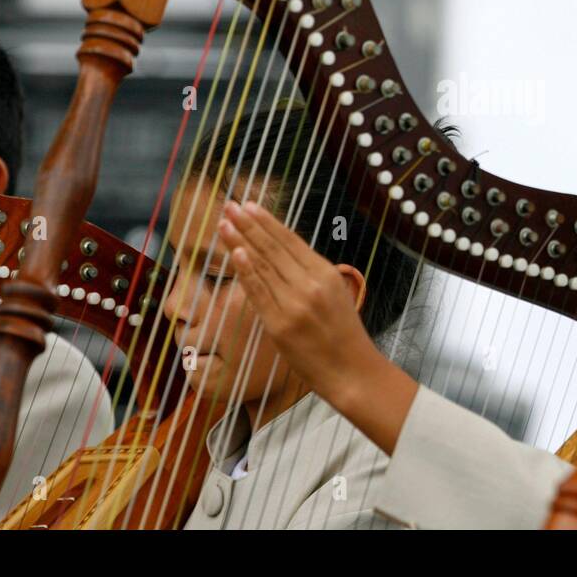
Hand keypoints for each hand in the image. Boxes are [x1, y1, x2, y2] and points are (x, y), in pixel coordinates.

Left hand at [217, 201, 416, 453]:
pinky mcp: (279, 326)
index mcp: (326, 273)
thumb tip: (283, 253)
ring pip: (263, 266)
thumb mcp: (336, 294)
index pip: (290, 241)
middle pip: (273, 248)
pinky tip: (235, 252)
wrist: (352, 371)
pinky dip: (246, 272)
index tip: (249, 205)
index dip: (267, 221)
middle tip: (229, 205)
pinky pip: (259, 293)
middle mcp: (310, 284)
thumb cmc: (343, 334)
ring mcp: (294, 305)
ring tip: (223, 223)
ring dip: (240, 242)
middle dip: (248, 225)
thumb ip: (311, 274)